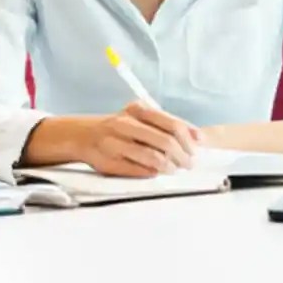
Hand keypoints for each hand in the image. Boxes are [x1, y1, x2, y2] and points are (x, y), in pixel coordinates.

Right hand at [79, 102, 201, 176]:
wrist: (84, 135)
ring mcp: (115, 142)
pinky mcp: (109, 161)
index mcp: (137, 109)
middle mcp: (125, 123)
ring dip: (169, 167)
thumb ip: (168, 124)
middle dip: (182, 156)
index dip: (188, 140)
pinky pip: (139, 170)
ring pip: (153, 157)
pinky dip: (153, 173)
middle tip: (188, 165)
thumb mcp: (142, 117)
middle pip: (165, 142)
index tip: (195, 150)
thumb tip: (199, 137)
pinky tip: (155, 172)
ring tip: (173, 169)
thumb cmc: (121, 128)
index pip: (172, 125)